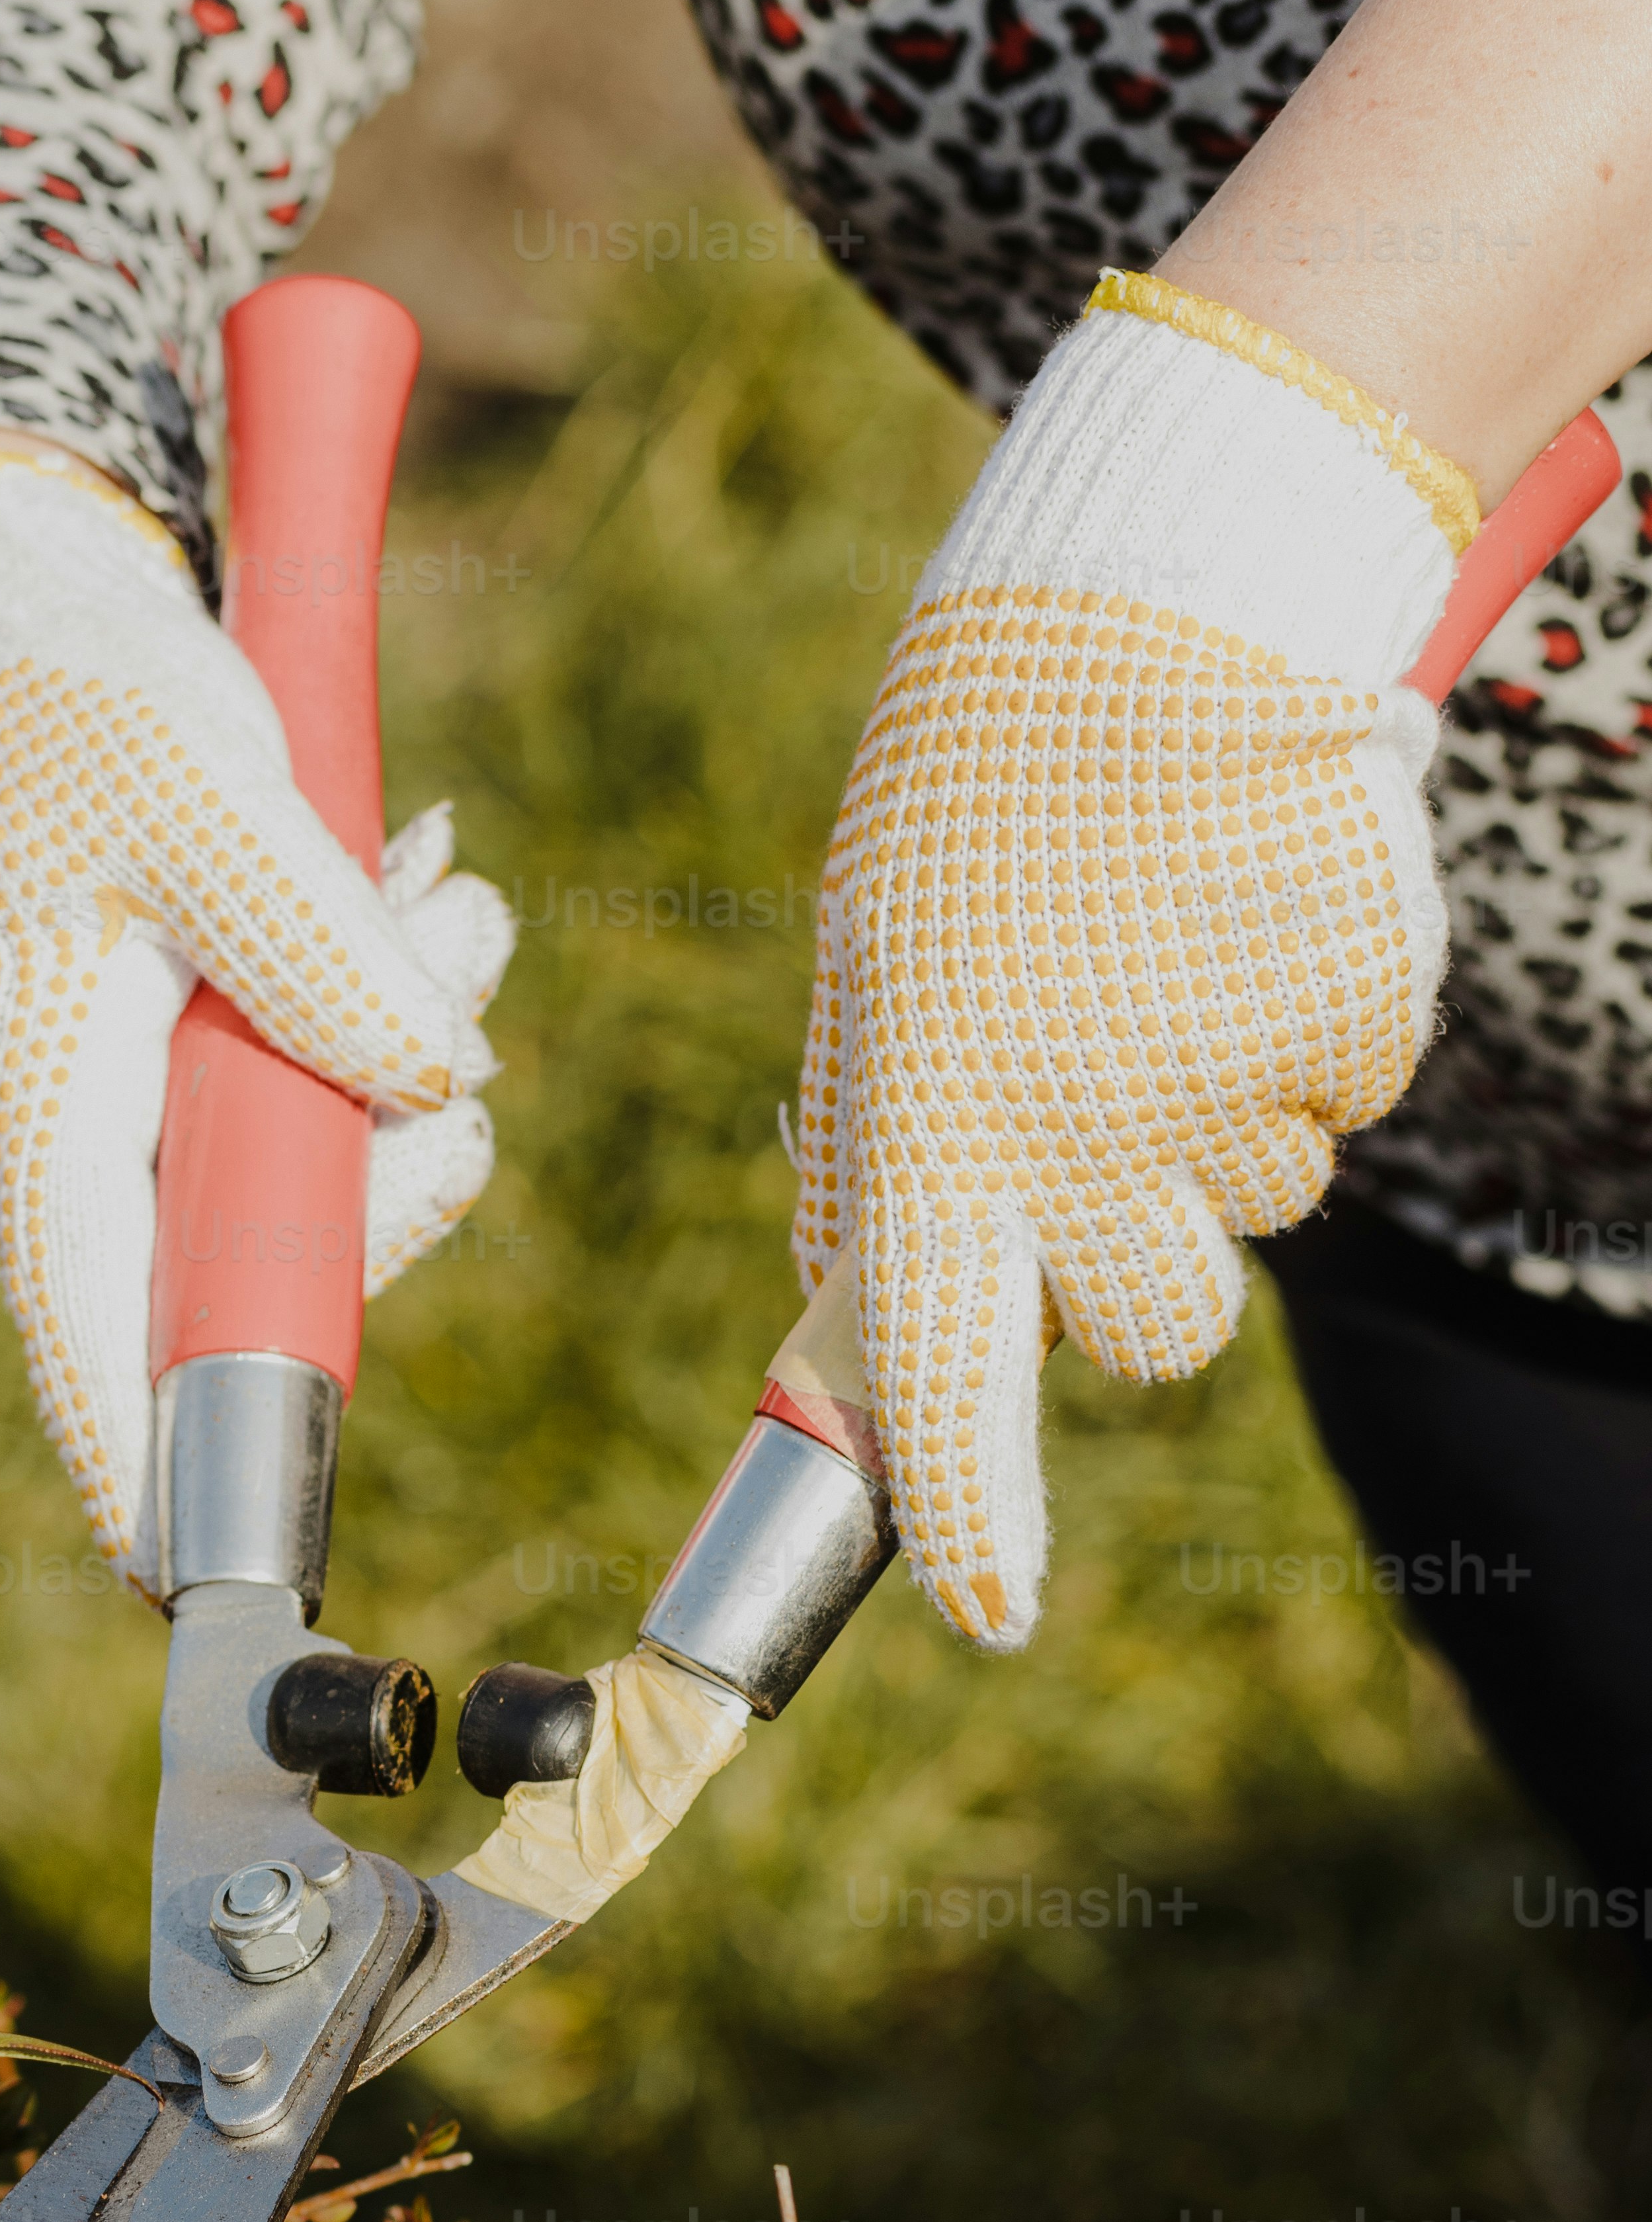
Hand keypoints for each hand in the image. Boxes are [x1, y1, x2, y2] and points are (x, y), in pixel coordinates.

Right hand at [0, 452, 510, 1582]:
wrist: (52, 631)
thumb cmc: (89, 716)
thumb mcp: (205, 800)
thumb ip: (314, 945)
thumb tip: (434, 1084)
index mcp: (41, 1095)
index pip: (85, 1320)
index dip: (131, 1452)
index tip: (169, 1579)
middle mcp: (93, 1133)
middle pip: (254, 1259)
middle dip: (390, 1164)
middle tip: (456, 987)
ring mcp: (158, 1109)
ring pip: (323, 1168)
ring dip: (420, 1051)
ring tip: (444, 897)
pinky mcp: (223, 1064)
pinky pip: (340, 1094)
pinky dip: (406, 1013)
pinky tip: (425, 899)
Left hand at [792, 278, 1470, 1647]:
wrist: (1149, 606)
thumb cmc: (976, 812)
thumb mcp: (875, 988)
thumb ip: (880, 1174)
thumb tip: (867, 1354)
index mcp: (939, 1126)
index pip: (947, 1378)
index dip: (970, 1517)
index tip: (988, 1615)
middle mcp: (1086, 1129)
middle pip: (1154, 1334)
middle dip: (1141, 1261)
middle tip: (1103, 1099)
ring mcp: (1231, 1082)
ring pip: (1255, 1216)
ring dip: (1217, 1134)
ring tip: (1163, 966)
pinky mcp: (1353, 1017)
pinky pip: (1337, 1100)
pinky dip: (1300, 1032)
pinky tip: (1244, 915)